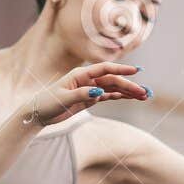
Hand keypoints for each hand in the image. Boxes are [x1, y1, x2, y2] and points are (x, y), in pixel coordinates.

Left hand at [20, 62, 148, 126]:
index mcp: (80, 74)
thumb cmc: (48, 103)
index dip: (121, 70)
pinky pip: (108, 96)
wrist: (38, 114)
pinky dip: (119, 97)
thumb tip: (99, 92)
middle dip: (130, 86)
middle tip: (145, 92)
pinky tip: (131, 98)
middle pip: (113, 80)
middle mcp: (87, 79)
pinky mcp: (89, 98)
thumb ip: (82, 94)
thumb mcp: (64, 99)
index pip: (105, 69)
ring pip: (113, 88)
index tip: (137, 72)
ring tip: (144, 96)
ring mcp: (89, 88)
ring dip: (128, 91)